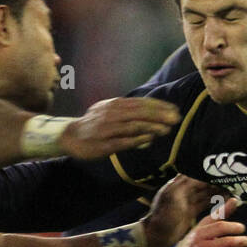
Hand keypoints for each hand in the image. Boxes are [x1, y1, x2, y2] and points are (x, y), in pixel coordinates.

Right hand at [59, 97, 180, 158]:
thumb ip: (130, 116)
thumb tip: (151, 122)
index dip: (159, 106)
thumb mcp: (111, 114)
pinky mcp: (104, 144)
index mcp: (114, 104)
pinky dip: (138, 140)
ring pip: (133, 125)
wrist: (70, 136)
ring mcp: (107, 129)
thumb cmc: (95, 126)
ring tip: (167, 129)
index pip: (140, 103)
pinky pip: (123, 141)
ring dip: (152, 127)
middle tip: (176, 118)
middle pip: (140, 112)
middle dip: (160, 115)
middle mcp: (111, 113)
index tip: (174, 110)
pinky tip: (150, 140)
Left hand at [141, 178, 230, 246]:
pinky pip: (205, 204)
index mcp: (177, 185)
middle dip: (216, 183)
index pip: (197, 176)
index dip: (210, 174)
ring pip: (205, 194)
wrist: (156, 236)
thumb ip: (185, 184)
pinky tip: (224, 201)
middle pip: (202, 184)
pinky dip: (214, 202)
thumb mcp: (172, 198)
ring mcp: (187, 202)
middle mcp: (183, 192)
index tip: (223, 173)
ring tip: (232, 191)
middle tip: (232, 182)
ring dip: (218, 192)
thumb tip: (198, 171)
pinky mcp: (190, 212)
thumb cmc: (162, 217)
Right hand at [172, 199, 246, 246]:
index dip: (233, 227)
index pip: (218, 227)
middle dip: (237, 241)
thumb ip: (219, 215)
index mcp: (199, 234)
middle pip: (222, 242)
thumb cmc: (194, 244)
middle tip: (246, 241)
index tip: (242, 229)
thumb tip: (235, 200)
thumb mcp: (203, 228)